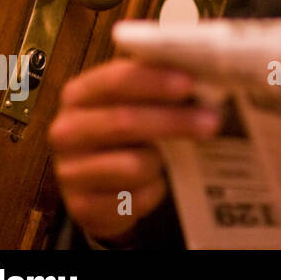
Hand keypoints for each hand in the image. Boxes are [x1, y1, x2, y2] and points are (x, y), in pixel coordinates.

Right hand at [48, 58, 218, 244]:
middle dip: (175, 121)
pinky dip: (154, 191)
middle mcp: (67, 131)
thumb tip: (204, 72)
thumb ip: (159, 84)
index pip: (115, 80)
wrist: (100, 182)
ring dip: (162, 162)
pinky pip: (134, 199)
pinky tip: (156, 183)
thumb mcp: (137, 100)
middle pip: (125, 122)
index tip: (190, 84)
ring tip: (170, 159)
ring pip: (133, 166)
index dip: (155, 81)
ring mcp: (70, 172)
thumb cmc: (127, 129)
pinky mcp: (82, 207)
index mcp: (80, 94)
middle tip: (213, 121)